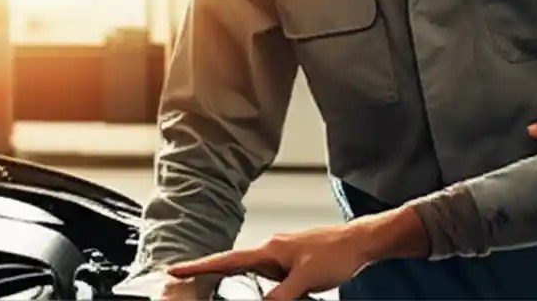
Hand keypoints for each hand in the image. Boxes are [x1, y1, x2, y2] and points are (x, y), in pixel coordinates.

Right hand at [166, 225, 373, 299]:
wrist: (360, 242)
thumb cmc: (335, 252)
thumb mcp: (306, 279)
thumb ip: (281, 295)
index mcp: (269, 250)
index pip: (227, 260)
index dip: (199, 266)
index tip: (176, 270)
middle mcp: (271, 250)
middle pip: (235, 265)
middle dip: (212, 274)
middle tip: (189, 279)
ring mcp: (282, 256)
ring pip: (254, 273)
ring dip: (241, 283)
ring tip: (221, 286)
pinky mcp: (293, 263)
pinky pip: (270, 276)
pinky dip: (264, 286)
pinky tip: (269, 294)